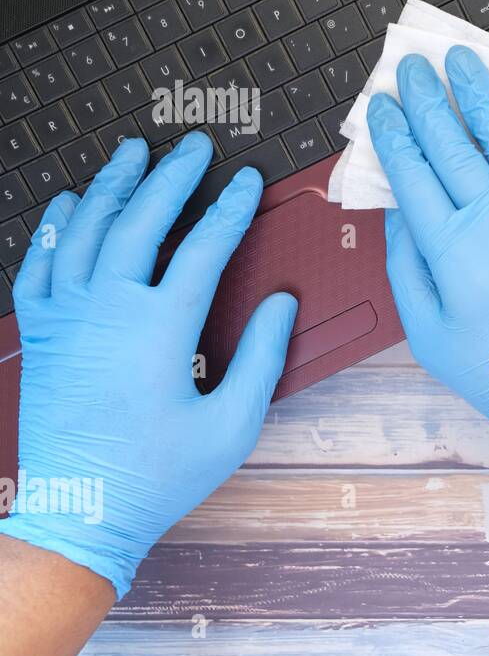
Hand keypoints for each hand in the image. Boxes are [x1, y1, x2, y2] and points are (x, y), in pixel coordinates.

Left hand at [0, 133, 296, 597]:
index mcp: (159, 329)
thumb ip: (261, 356)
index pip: (203, 248)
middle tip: (193, 146)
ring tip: (132, 152)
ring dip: (113, 185)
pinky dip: (56, 228)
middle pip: (142, 221)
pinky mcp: (42, 334)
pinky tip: (71, 206)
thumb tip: (281, 303)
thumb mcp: (233, 424)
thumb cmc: (160, 474)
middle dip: (172, 176)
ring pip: (88, 230)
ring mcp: (67, 318)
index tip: (247, 179)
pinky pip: (41, 264)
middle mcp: (108, 310)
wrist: (83, 509)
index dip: (230, 208)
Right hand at [369, 46, 488, 469]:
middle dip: (427, 97)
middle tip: (413, 63)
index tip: (380, 103)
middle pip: (452, 141)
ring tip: (463, 59)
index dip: (392, 131)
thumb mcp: (426, 330)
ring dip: (481, 93)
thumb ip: (404, 264)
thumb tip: (395, 207)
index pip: (411, 170)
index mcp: (450, 246)